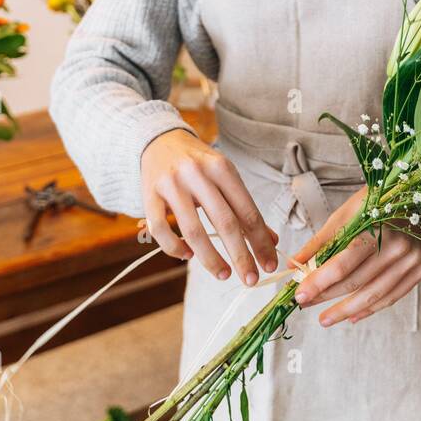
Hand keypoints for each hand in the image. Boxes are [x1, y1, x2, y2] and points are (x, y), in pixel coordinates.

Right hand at [141, 131, 278, 286]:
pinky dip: (175, 248)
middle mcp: (197, 173)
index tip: (269, 264)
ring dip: (210, 259)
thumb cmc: (199, 165)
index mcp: (221, 167)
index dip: (260, 241)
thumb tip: (271, 242)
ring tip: (224, 274)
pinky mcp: (149, 195)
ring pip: (193, 231)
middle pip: (224, 222)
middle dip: (241, 255)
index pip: (247, 211)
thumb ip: (245, 208)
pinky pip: (161, 230)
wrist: (159, 141)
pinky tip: (187, 256)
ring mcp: (171, 184)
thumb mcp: (225, 177)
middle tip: (251, 280)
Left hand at [286, 185, 420, 327]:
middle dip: (327, 296)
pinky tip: (352, 316)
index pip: (343, 264)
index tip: (300, 294)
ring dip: (346, 310)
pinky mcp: (420, 270)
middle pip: (356, 281)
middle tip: (305, 305)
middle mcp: (398, 246)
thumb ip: (321, 241)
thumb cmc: (375, 203)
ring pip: (373, 295)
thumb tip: (295, 263)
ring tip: (325, 319)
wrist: (413, 196)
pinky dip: (369, 309)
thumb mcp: (346, 214)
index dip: (319, 282)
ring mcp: (412, 260)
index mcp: (377, 228)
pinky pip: (391, 297)